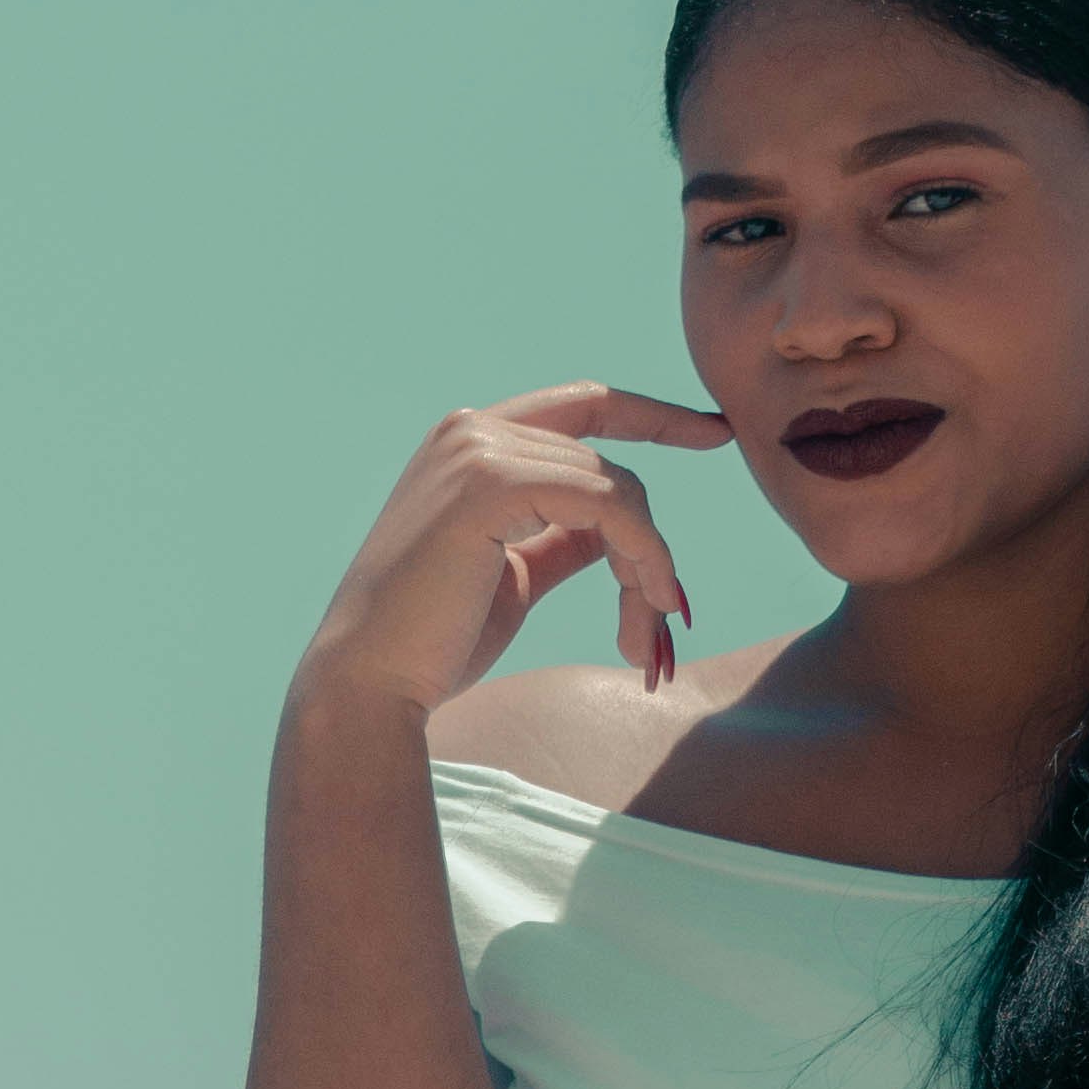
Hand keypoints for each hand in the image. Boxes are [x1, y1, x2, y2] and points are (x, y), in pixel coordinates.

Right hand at [298, 383, 732, 716]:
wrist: (372, 683)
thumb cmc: (435, 642)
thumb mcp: (517, 574)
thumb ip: (563, 538)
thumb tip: (620, 529)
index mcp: (469, 444)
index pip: (583, 406)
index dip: (653, 415)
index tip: (716, 433)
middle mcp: (470, 429)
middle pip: (610, 463)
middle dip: (650, 542)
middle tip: (667, 617)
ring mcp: (476, 450)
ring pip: (616, 487)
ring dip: (648, 565)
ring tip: (643, 638)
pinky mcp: (489, 483)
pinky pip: (606, 504)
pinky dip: (640, 553)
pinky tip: (643, 605)